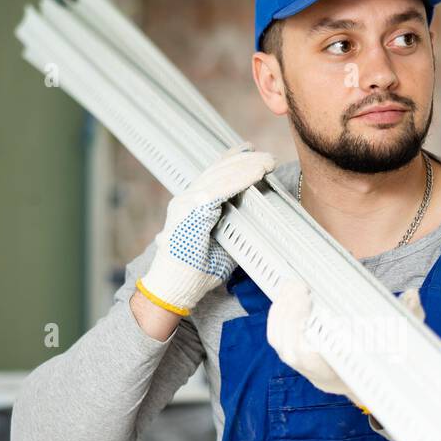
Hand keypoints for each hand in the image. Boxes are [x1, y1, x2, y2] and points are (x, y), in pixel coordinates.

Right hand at [137, 142, 275, 315]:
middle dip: (244, 161)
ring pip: (219, 177)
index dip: (232, 161)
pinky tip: (255, 174)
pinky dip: (239, 180)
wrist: (174, 289)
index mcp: (192, 207)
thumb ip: (235, 229)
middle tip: (266, 156)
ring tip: (267, 162)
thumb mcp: (223, 246)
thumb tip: (259, 222)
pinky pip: (218, 191)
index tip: (250, 151)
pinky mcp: (190, 214)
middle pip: (218, 171)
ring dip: (246, 168)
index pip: (213, 176)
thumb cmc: (195, 273)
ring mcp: (185, 205)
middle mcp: (186, 201)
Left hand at [266, 280, 425, 414]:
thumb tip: (411, 295)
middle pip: (291, 350)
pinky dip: (277, 315)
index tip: (311, 309)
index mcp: (342, 375)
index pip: (313, 361)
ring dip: (281, 312)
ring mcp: (303, 368)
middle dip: (290, 316)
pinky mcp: (294, 356)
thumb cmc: (385, 360)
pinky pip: (277, 337)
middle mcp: (318, 375)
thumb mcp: (403, 342)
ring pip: (280, 343)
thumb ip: (408, 319)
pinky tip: (287, 294)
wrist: (371, 383)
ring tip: (292, 286)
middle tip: (300, 287)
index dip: (304, 338)